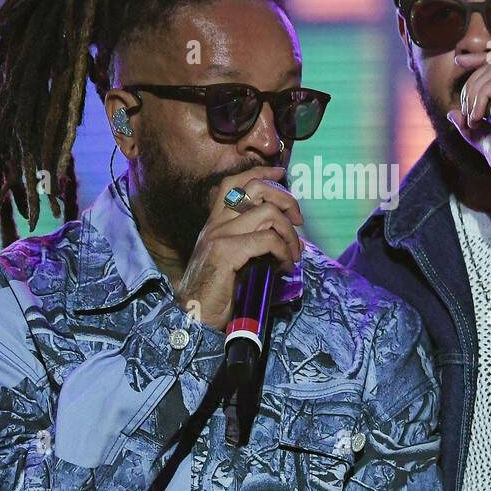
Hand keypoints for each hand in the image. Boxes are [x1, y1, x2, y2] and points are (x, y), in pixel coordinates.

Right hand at [174, 165, 303, 329]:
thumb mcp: (232, 261)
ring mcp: (218, 236)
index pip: (234, 183)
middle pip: (255, 189)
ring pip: (267, 214)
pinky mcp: (225, 252)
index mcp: (214, 224)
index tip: (282, 174)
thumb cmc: (214, 295)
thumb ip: (249, 243)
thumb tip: (280, 235)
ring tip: (294, 255)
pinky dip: (283, 252)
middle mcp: (214, 224)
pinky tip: (284, 267)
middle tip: (298, 222)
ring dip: (290, 234)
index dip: (260, 172)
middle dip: (285, 199)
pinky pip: (267, 240)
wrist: (192, 318)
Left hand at [447, 65, 490, 199]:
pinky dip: (483, 95)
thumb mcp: (483, 139)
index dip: (478, 58)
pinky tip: (478, 116)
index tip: (458, 61)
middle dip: (470, 84)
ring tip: (472, 120)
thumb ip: (468, 126)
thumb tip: (452, 113)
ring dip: (474, 93)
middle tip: (465, 112)